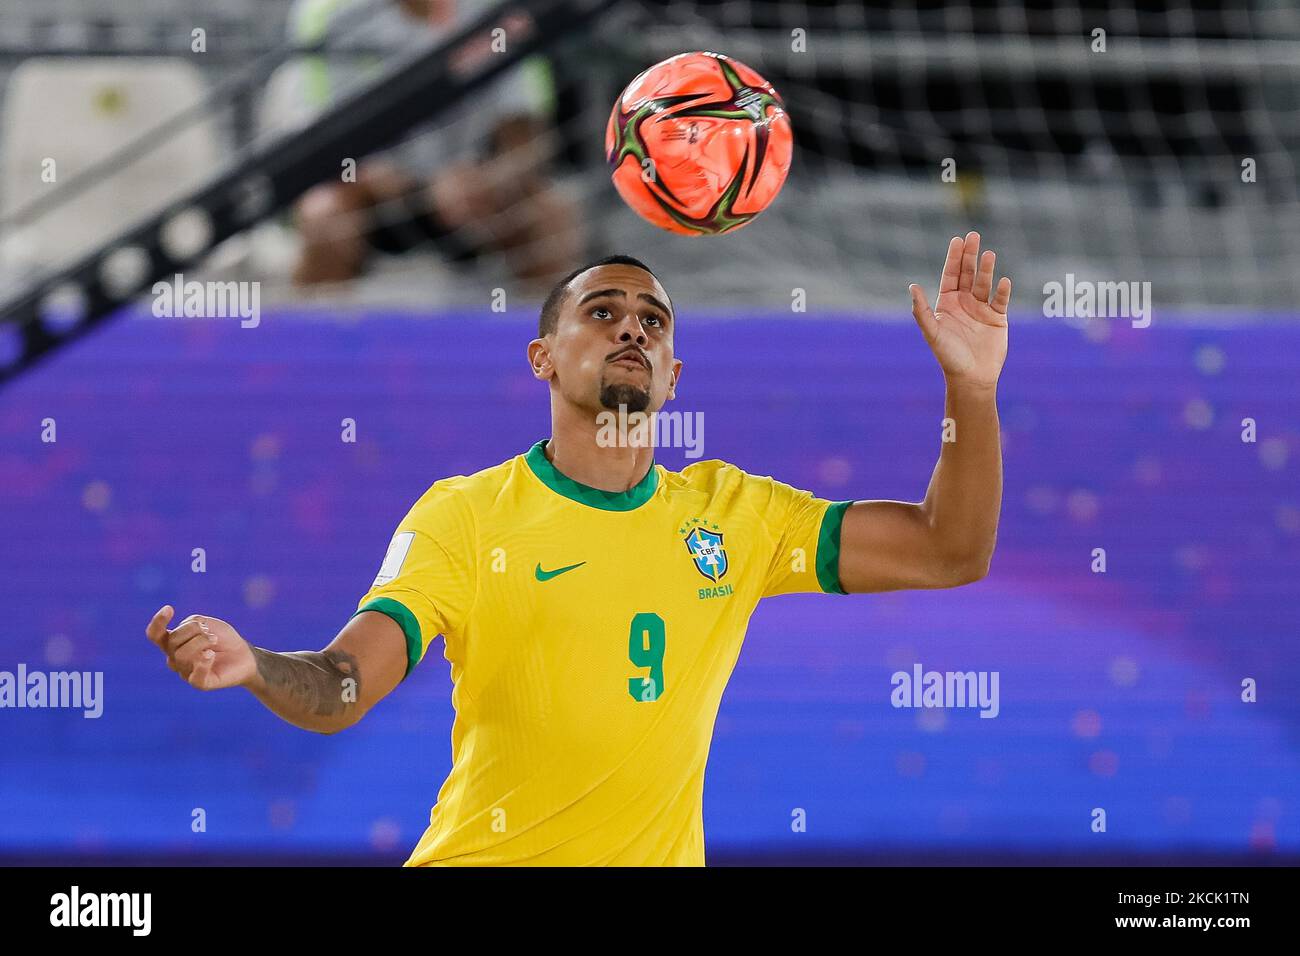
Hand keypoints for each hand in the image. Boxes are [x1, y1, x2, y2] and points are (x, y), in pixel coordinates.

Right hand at [145, 606, 256, 690]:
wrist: (245, 655)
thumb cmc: (223, 639)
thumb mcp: (207, 624)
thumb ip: (190, 625)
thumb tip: (184, 636)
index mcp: (173, 644)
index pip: (155, 635)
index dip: (157, 622)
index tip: (169, 608)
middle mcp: (175, 659)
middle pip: (172, 642)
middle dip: (192, 630)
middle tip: (210, 631)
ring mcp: (187, 672)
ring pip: (182, 656)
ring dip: (201, 642)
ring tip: (215, 640)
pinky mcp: (201, 684)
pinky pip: (196, 677)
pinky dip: (203, 663)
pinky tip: (211, 654)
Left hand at [909, 231, 1010, 389]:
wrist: (971, 377)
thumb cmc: (948, 356)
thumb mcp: (933, 332)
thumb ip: (921, 311)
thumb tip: (912, 287)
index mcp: (947, 304)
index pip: (950, 275)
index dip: (954, 258)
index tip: (957, 240)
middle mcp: (964, 303)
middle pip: (967, 273)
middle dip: (970, 255)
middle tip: (974, 235)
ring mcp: (982, 309)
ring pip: (984, 283)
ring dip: (986, 269)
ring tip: (988, 254)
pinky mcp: (998, 318)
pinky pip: (1001, 300)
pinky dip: (1003, 290)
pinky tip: (1004, 281)